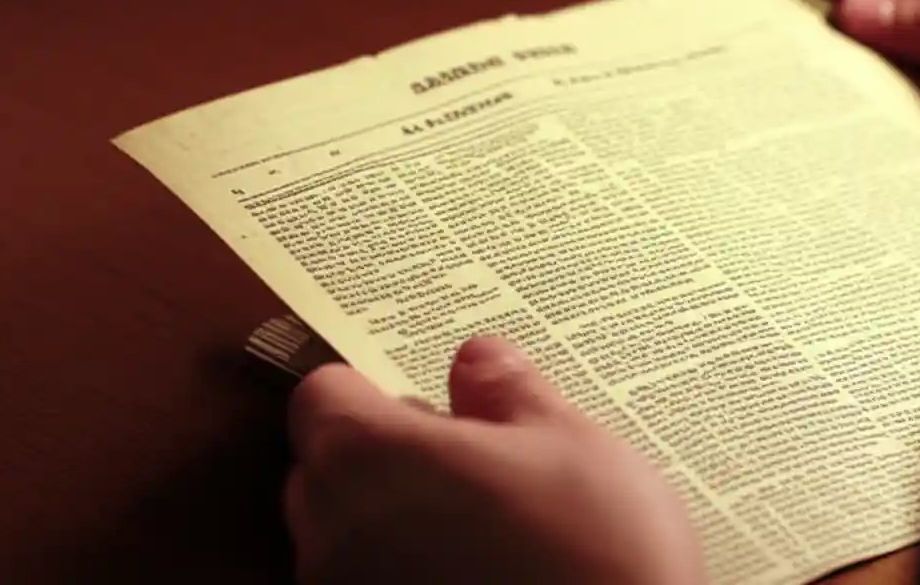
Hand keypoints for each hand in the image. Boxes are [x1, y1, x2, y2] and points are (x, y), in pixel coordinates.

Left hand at [284, 336, 705, 584]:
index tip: (427, 405)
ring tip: (484, 531)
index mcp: (369, 458)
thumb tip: (475, 357)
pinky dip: (408, 575)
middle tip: (471, 464)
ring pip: (345, 539)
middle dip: (384, 457)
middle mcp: (331, 534)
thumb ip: (508, 392)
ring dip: (395, 524)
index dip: (370, 391)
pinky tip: (480, 577)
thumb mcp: (573, 445)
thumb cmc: (598, 550)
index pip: (321, 397)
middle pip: (324, 469)